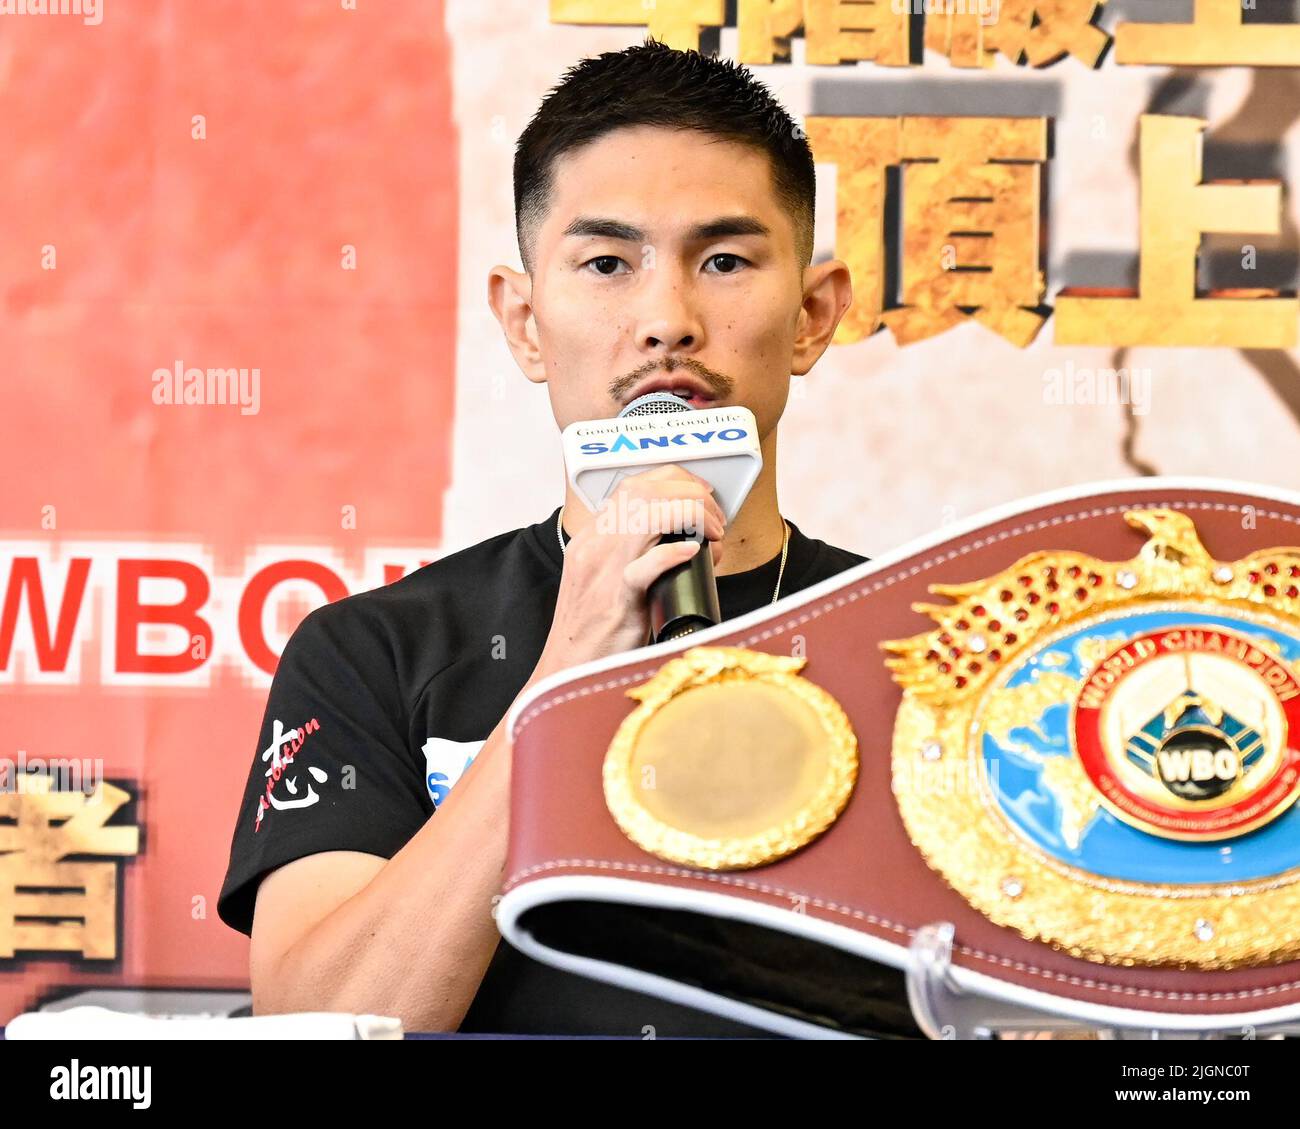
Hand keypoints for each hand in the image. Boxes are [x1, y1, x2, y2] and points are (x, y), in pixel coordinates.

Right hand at [538, 465, 725, 673]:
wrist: (569, 667)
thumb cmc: (593, 628)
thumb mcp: (603, 577)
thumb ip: (630, 552)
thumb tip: (681, 540)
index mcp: (591, 536)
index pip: (635, 484)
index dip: (678, 482)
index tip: (702, 497)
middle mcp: (594, 544)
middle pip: (647, 491)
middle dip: (694, 495)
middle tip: (717, 521)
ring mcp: (603, 570)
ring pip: (648, 515)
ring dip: (693, 515)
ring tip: (714, 536)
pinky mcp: (616, 600)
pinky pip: (643, 567)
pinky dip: (673, 553)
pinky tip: (694, 553)